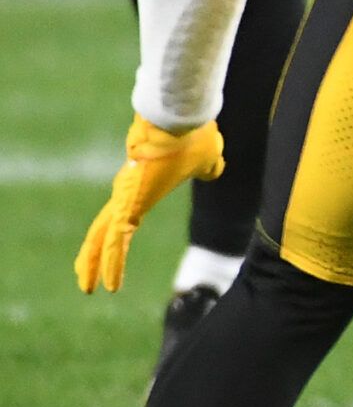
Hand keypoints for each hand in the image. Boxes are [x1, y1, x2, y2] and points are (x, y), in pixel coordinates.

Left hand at [75, 115, 224, 293]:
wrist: (182, 120)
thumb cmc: (194, 135)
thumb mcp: (207, 157)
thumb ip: (207, 167)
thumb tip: (214, 171)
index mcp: (141, 186)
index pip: (121, 218)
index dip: (114, 238)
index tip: (110, 255)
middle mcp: (126, 192)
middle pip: (102, 230)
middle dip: (91, 256)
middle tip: (84, 280)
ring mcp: (124, 197)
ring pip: (101, 237)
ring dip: (92, 263)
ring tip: (86, 286)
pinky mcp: (127, 202)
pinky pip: (116, 239)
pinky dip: (112, 262)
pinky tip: (109, 284)